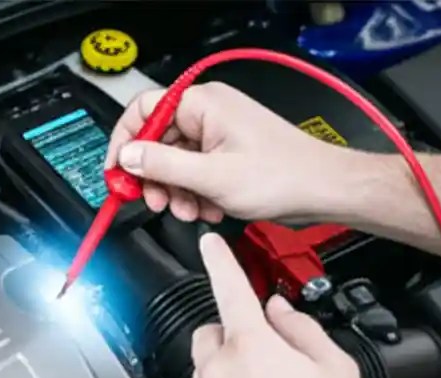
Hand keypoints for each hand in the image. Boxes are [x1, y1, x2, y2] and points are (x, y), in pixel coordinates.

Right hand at [105, 82, 349, 222]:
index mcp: (203, 104)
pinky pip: (194, 172)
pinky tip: (209, 209)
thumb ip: (162, 166)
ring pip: (175, 163)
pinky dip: (195, 194)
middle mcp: (208, 114)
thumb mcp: (211, 176)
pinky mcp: (226, 155)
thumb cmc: (283, 176)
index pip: (143, 110)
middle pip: (157, 141)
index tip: (117, 172)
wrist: (323, 191)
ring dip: (176, 192)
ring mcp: (218, 134)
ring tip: (189, 211)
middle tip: (154, 201)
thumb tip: (126, 158)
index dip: (125, 141)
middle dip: (155, 177)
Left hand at [189, 233, 375, 377]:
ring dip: (227, 375)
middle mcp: (217, 373)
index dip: (219, 260)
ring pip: (204, 373)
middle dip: (233, 339)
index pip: (229, 289)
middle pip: (211, 335)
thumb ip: (301, 329)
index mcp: (251, 347)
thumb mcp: (335, 368)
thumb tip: (281, 313)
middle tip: (267, 360)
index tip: (209, 245)